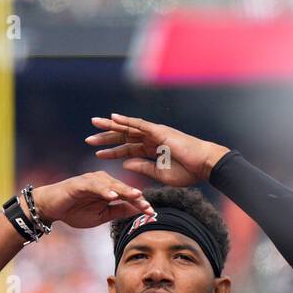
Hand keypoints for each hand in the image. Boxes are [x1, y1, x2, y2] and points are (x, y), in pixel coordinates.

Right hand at [29, 171, 153, 229]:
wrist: (51, 208)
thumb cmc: (74, 211)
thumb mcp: (101, 216)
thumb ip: (118, 211)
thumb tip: (136, 211)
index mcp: (109, 188)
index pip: (128, 196)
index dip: (140, 204)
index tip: (151, 214)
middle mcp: (103, 181)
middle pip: (124, 188)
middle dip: (136, 198)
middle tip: (148, 206)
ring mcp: (92, 180)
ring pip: (112, 185)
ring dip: (125, 191)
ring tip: (136, 197)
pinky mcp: (80, 182)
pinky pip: (95, 186)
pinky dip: (104, 190)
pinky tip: (113, 196)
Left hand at [85, 113, 229, 187]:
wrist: (204, 165)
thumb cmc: (188, 172)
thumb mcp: (159, 174)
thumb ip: (142, 167)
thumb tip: (124, 163)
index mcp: (151, 150)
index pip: (127, 149)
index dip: (112, 151)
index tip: (97, 153)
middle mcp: (151, 139)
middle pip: (124, 137)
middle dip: (106, 137)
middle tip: (88, 138)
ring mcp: (154, 133)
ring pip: (128, 128)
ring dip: (111, 126)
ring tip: (94, 124)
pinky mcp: (159, 131)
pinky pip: (139, 125)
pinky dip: (126, 121)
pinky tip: (113, 118)